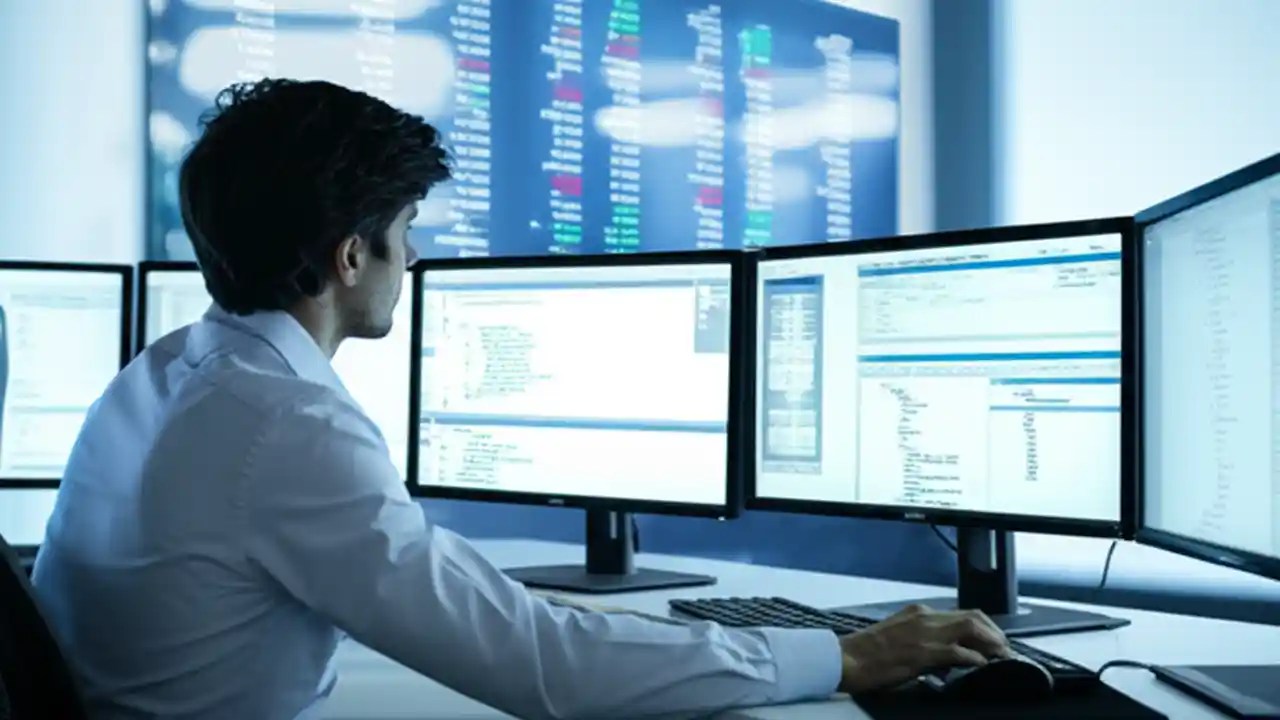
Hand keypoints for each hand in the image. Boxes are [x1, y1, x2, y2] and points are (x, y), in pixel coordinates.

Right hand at [837, 604, 1009, 693]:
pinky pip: (958, 652)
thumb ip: (923, 638)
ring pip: (971, 628)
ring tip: (1000, 656)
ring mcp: (925, 633)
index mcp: (918, 613)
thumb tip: (947, 654)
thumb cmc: (868, 653)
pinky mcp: (923, 652)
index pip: (961, 614)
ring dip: (991, 643)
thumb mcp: (899, 636)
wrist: (846, 659)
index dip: (983, 628)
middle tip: (1004, 650)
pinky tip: (981, 665)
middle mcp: (925, 617)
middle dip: (994, 632)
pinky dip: (975, 657)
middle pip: (972, 617)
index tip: (993, 642)